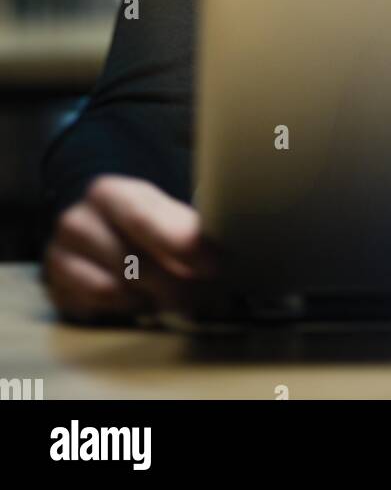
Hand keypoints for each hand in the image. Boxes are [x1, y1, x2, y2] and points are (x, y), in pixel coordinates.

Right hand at [42, 175, 221, 323]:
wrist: (94, 229)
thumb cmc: (141, 222)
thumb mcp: (162, 212)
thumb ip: (186, 228)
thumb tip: (223, 256)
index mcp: (109, 192)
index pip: (144, 219)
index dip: (182, 244)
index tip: (215, 264)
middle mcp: (78, 221)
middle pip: (134, 262)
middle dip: (180, 282)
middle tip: (212, 293)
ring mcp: (61, 257)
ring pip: (118, 289)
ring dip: (157, 298)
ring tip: (182, 296)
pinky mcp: (57, 289)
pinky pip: (102, 308)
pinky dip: (131, 308)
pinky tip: (148, 301)